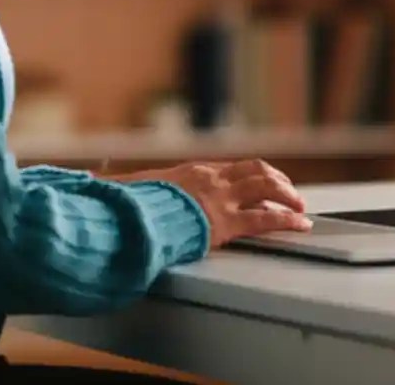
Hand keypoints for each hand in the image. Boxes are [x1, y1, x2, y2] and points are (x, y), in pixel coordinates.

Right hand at [114, 160, 312, 248]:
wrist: (131, 218)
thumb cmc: (127, 206)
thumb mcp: (124, 189)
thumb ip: (120, 185)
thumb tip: (93, 180)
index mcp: (192, 172)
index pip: (231, 170)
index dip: (250, 176)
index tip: (260, 182)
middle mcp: (212, 180)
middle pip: (256, 171)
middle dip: (277, 180)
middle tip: (290, 192)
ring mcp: (221, 200)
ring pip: (267, 188)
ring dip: (288, 196)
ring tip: (301, 207)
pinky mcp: (226, 223)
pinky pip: (266, 220)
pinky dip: (287, 221)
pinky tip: (300, 224)